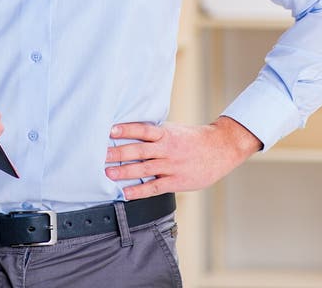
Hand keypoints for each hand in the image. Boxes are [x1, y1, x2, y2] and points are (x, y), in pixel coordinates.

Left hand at [104, 116, 261, 198]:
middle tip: (100, 154)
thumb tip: (132, 132)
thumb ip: (156, 134)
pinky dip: (139, 191)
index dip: (126, 129)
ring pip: (144, 169)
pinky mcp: (176, 181)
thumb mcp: (175, 130)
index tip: (110, 130)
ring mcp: (171, 166)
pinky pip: (154, 187)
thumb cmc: (194, 139)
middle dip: (118, 152)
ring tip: (108, 173)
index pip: (142, 130)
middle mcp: (167, 149)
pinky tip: (126, 193)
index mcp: (166, 133)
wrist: (220, 149)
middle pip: (139, 150)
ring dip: (124, 171)